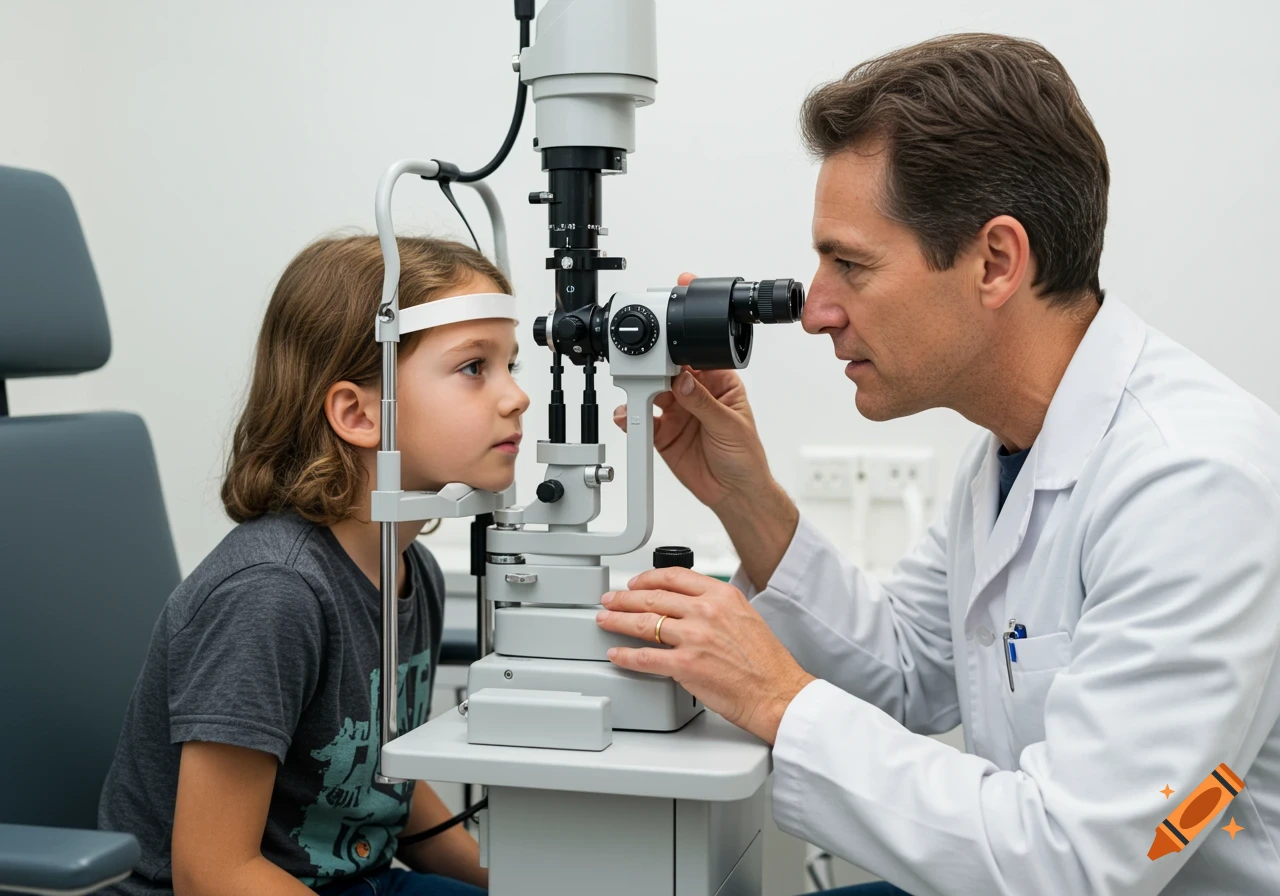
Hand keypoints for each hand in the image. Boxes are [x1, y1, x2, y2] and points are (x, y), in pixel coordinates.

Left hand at [595, 566, 815, 743]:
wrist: (778, 693)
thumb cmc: (766, 662)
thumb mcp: (745, 616)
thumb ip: (716, 607)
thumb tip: (690, 605)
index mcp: (721, 595)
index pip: (673, 577)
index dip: (646, 579)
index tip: (634, 583)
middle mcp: (706, 611)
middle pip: (652, 597)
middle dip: (624, 598)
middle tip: (610, 600)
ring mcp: (694, 638)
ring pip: (644, 623)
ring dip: (617, 621)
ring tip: (605, 620)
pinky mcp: (685, 666)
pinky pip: (645, 658)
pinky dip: (626, 656)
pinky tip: (616, 654)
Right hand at [613, 274, 775, 513]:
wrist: (734, 494)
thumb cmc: (745, 458)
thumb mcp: (728, 425)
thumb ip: (702, 403)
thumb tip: (682, 381)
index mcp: (719, 385)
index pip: (696, 362)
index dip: (681, 355)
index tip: (667, 355)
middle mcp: (696, 396)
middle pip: (669, 375)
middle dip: (655, 372)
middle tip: (645, 374)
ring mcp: (678, 415)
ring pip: (652, 394)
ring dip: (641, 392)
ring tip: (634, 395)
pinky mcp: (663, 435)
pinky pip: (644, 421)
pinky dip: (633, 417)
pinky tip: (629, 415)